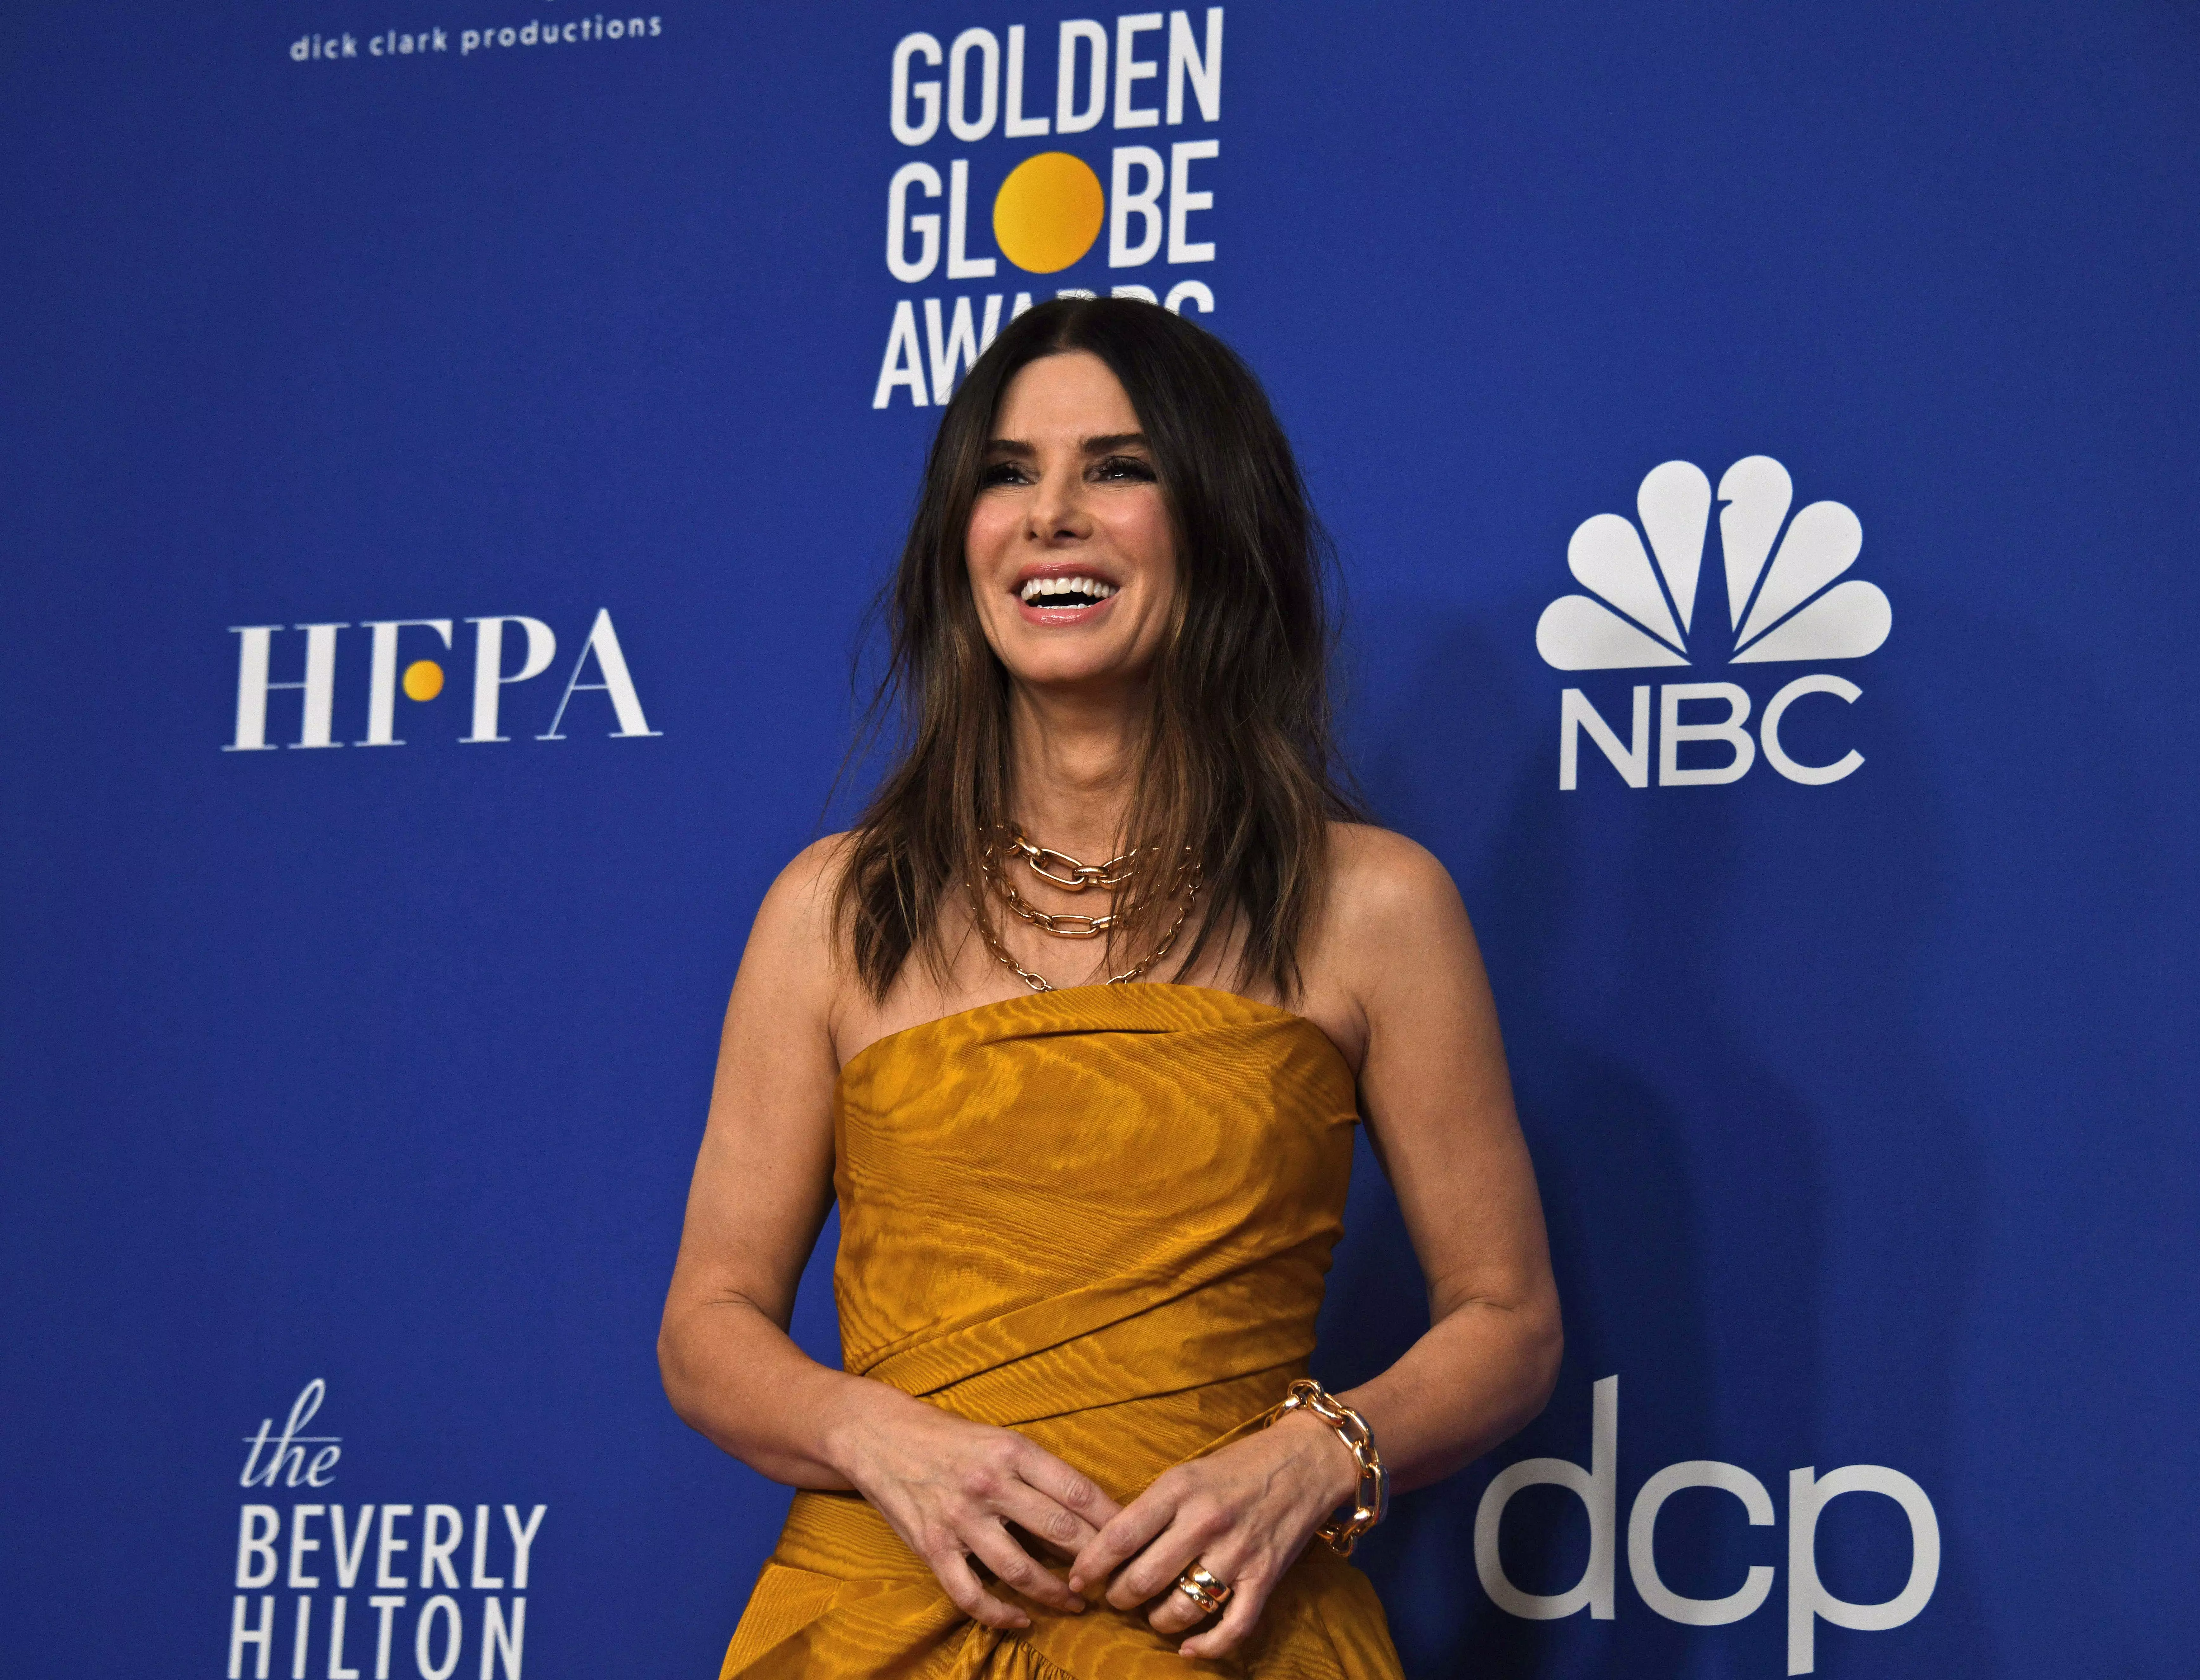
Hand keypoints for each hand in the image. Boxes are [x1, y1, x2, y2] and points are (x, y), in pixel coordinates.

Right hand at [833, 1383, 1121, 1629]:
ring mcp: (959, 1519)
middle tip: (1117, 1578)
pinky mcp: (932, 1547)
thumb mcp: (999, 1439)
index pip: (1078, 1490)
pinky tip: (1020, 1619)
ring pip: (1020, 1569)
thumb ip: (1037, 1471)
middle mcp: (989, 1485)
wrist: (879, 1436)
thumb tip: (1087, 1505)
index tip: (1135, 1539)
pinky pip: (971, 1594)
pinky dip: (999, 1614)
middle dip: (1094, 1560)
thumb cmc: (949, 1438)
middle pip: (1058, 1530)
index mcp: (1012, 1451)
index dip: (1112, 1520)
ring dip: (1054, 1593)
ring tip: (1077, 1603)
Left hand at [1066, 1410, 1359, 1658]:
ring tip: (1152, 1614)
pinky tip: (1188, 1649)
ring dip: (1157, 1621)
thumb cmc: (1238, 1465)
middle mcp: (1205, 1522)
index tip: (1077, 1579)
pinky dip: (1206, 1647)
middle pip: (1143, 1580)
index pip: (1119, 1536)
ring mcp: (1237, 1553)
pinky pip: (1231, 1629)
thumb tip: (1110, 1549)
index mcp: (1180, 1489)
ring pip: (1180, 1609)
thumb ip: (1153, 1508)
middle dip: (1119, 1598)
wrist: (1306, 1460)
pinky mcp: (1265, 1578)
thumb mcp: (1187, 1473)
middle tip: (1115, 1597)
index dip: (1090, 1565)